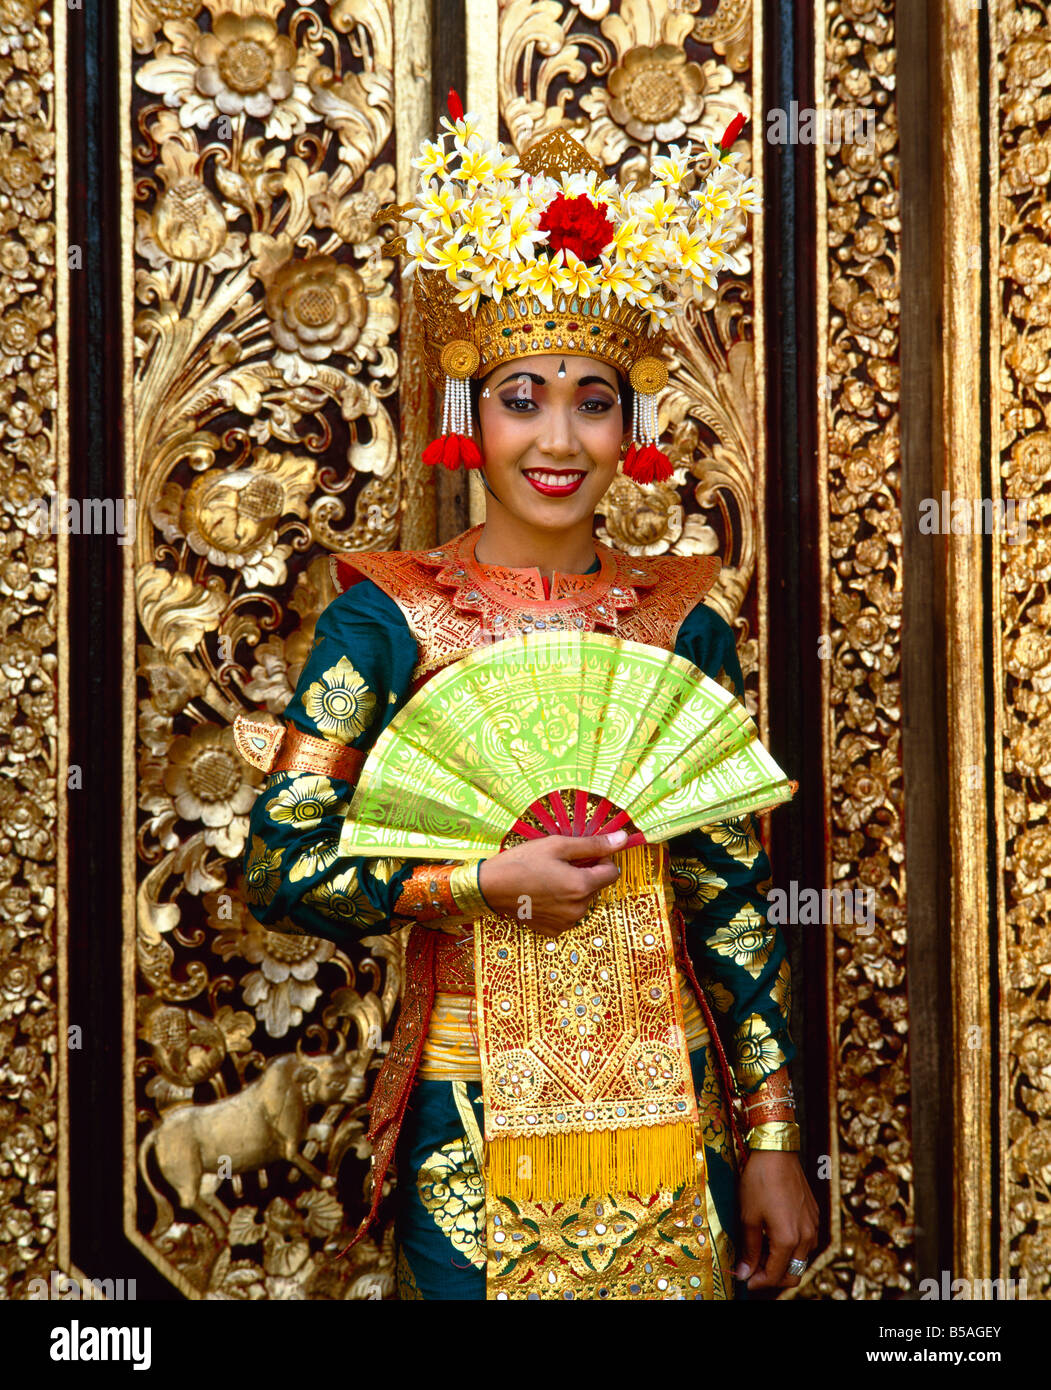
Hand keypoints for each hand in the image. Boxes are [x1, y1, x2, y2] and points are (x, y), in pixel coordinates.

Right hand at [477, 829, 627, 935]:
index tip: (583, 853)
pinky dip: (562, 902)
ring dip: (574, 888)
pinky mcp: (554, 930)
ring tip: (549, 878)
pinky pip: (569, 913)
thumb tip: (623, 839)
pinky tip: (544, 893)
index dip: (602, 859)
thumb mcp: (557, 845)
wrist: (490, 887)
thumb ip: (593, 844)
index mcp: (581, 886)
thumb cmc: (522, 861)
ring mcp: (566, 922)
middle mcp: (578, 909)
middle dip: (586, 873)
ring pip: (583, 900)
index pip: (612, 872)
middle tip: (560, 863)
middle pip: (597, 886)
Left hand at [735, 1151, 819, 1290]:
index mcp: (789, 1239)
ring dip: (784, 1263)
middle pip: (794, 1273)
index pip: (775, 1275)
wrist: (777, 1152)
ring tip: (761, 1253)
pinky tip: (774, 1237)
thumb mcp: (749, 1216)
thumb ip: (749, 1249)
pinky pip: (806, 1242)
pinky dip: (792, 1248)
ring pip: (802, 1259)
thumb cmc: (759, 1181)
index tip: (745, 1280)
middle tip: (753, 1271)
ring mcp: (813, 1226)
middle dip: (773, 1277)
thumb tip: (744, 1273)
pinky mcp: (814, 1215)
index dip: (758, 1282)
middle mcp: (806, 1237)